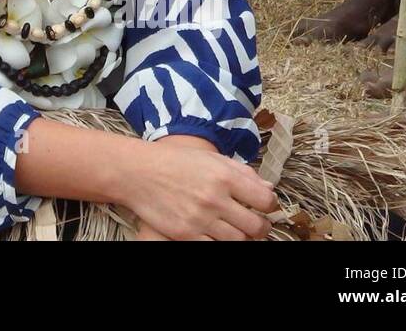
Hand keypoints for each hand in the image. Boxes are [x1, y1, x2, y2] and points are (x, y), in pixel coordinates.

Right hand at [124, 137, 276, 240]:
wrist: (137, 172)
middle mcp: (214, 198)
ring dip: (242, 237)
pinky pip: (214, 247)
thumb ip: (241, 172)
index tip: (264, 206)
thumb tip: (268, 188)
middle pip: (256, 226)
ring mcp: (200, 218)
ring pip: (239, 241)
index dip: (269, 205)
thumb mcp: (209, 158)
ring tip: (235, 229)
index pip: (265, 200)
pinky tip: (215, 233)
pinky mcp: (185, 234)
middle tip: (255, 224)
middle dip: (260, 227)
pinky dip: (219, 242)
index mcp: (224, 176)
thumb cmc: (174, 162)